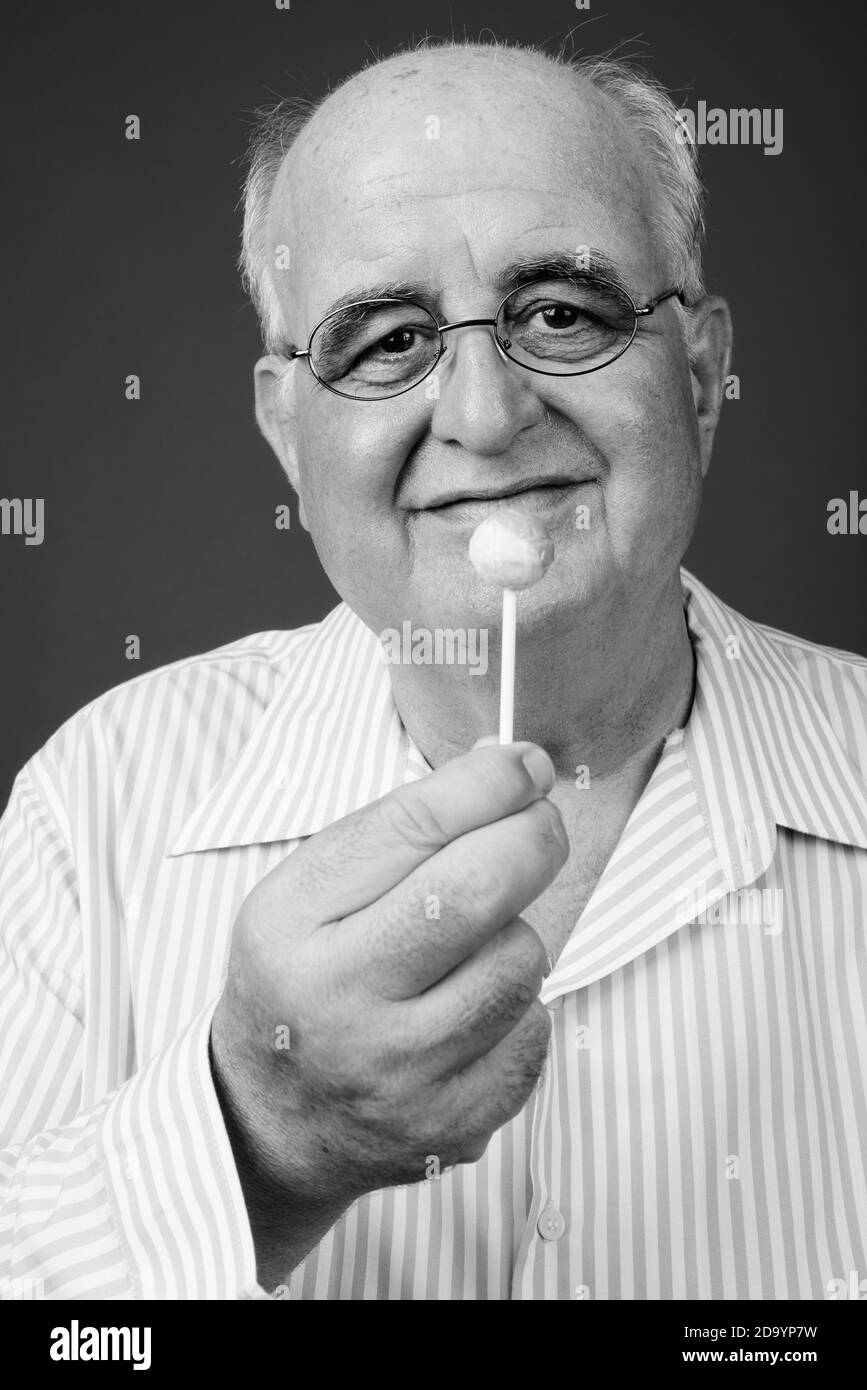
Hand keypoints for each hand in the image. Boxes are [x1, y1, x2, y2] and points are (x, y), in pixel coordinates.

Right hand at [210, 741, 567, 1281]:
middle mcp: (338, 1003)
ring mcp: (397, 1074)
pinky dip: (520, 1005)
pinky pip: (534, 1031)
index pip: (410, 828)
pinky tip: (473, 1011)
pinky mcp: (452, 1124)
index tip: (525, 764)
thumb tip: (514, 770)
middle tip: (541, 823)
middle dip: (532, 838)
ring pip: (519, 960)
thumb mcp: (309, 892)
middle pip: (476, 891)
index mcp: (291, 926)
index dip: (487, 784)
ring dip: (517, 932)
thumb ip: (399, 830)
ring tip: (476, 942)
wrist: (273, 1119)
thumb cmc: (305, 978)